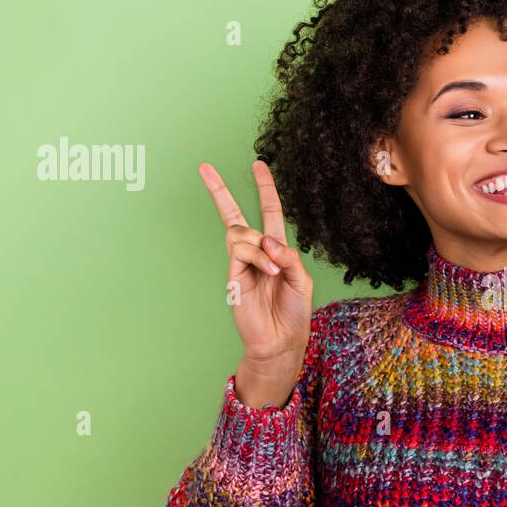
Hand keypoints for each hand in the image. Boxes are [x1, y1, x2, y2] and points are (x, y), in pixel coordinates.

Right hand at [200, 160, 312, 398]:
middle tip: (205, 168)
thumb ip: (289, 255)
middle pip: (236, 214)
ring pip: (242, 233)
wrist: (281, 340)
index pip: (269, 212)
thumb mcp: (301, 279)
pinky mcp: (233, 275)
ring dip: (262, 247)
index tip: (258, 165)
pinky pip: (241, 251)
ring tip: (275, 270)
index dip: (265, 189)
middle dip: (220, 191)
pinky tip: (269, 271)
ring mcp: (242, 263)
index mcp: (277, 249)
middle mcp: (257, 252)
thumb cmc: (294, 312)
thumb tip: (267, 239)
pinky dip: (258, 257)